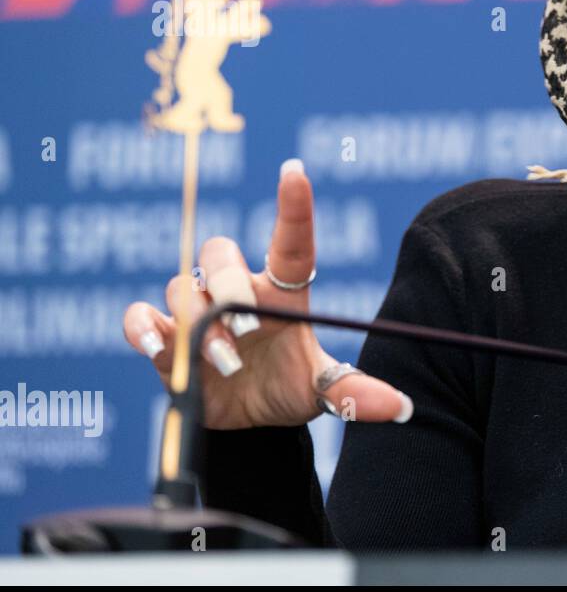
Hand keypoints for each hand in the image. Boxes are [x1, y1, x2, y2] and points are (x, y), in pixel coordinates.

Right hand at [120, 159, 412, 428]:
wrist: (251, 421)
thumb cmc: (290, 387)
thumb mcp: (324, 391)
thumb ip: (354, 393)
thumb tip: (401, 407)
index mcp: (282, 292)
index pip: (291, 243)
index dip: (293, 207)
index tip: (295, 170)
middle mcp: (238, 291)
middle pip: (220, 255)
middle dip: (228, 285)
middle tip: (245, 326)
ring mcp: (198, 312)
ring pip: (182, 288)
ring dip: (198, 322)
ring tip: (224, 360)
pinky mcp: (164, 339)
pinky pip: (140, 317)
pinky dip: (143, 328)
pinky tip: (158, 345)